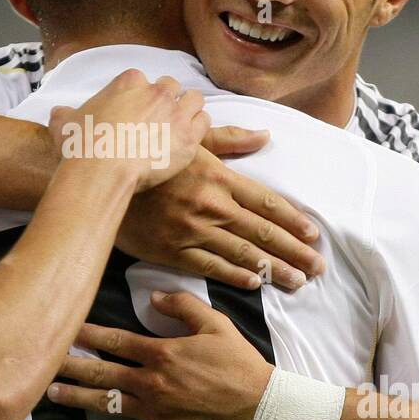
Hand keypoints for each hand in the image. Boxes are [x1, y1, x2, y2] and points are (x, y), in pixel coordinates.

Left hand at [46, 290, 272, 419]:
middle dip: (70, 367)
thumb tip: (152, 296)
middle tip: (43, 363)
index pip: (114, 341)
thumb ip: (182, 306)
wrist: (263, 408)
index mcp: (162, 353)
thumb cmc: (240, 364)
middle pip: (101, 374)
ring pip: (106, 405)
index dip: (86, 335)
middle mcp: (152, 382)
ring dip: (76, 399)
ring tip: (52, 394)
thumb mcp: (216, 324)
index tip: (63, 330)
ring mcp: (155, 413)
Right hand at [49, 70, 208, 191]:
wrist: (101, 171)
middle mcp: (156, 91)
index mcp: (129, 82)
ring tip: (179, 126)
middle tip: (160, 119)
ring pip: (194, 99)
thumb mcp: (64, 123)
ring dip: (188, 109)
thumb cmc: (82, 147)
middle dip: (168, 100)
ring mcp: (176, 113)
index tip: (137, 110)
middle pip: (171, 86)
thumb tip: (59, 113)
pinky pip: (204, 122)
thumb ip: (64, 114)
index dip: (141, 95)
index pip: (142, 80)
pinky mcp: (189, 137)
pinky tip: (189, 138)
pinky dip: (198, 128)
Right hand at [117, 127, 323, 290]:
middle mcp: (210, 206)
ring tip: (297, 281)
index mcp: (218, 177)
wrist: (101, 178)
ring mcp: (191, 231)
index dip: (293, 220)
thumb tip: (264, 135)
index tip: (313, 235)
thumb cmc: (148, 153)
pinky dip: (234, 276)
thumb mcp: (188, 137)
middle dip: (294, 252)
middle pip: (262, 233)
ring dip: (273, 269)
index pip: (266, 202)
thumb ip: (229, 138)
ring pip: (241, 254)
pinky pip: (210, 267)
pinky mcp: (171, 251)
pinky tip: (254, 284)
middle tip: (317, 267)